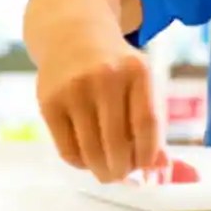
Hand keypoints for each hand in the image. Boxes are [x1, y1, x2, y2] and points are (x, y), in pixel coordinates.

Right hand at [35, 38, 162, 183]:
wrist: (72, 35)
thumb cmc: (114, 67)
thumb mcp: (140, 82)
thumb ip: (153, 124)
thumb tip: (161, 169)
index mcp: (136, 70)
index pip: (146, 123)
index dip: (148, 153)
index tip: (145, 167)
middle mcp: (105, 77)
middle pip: (117, 141)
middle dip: (122, 169)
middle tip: (122, 175)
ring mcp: (74, 89)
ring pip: (90, 150)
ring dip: (101, 170)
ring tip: (107, 172)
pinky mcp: (49, 102)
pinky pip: (67, 149)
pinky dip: (80, 162)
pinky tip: (87, 159)